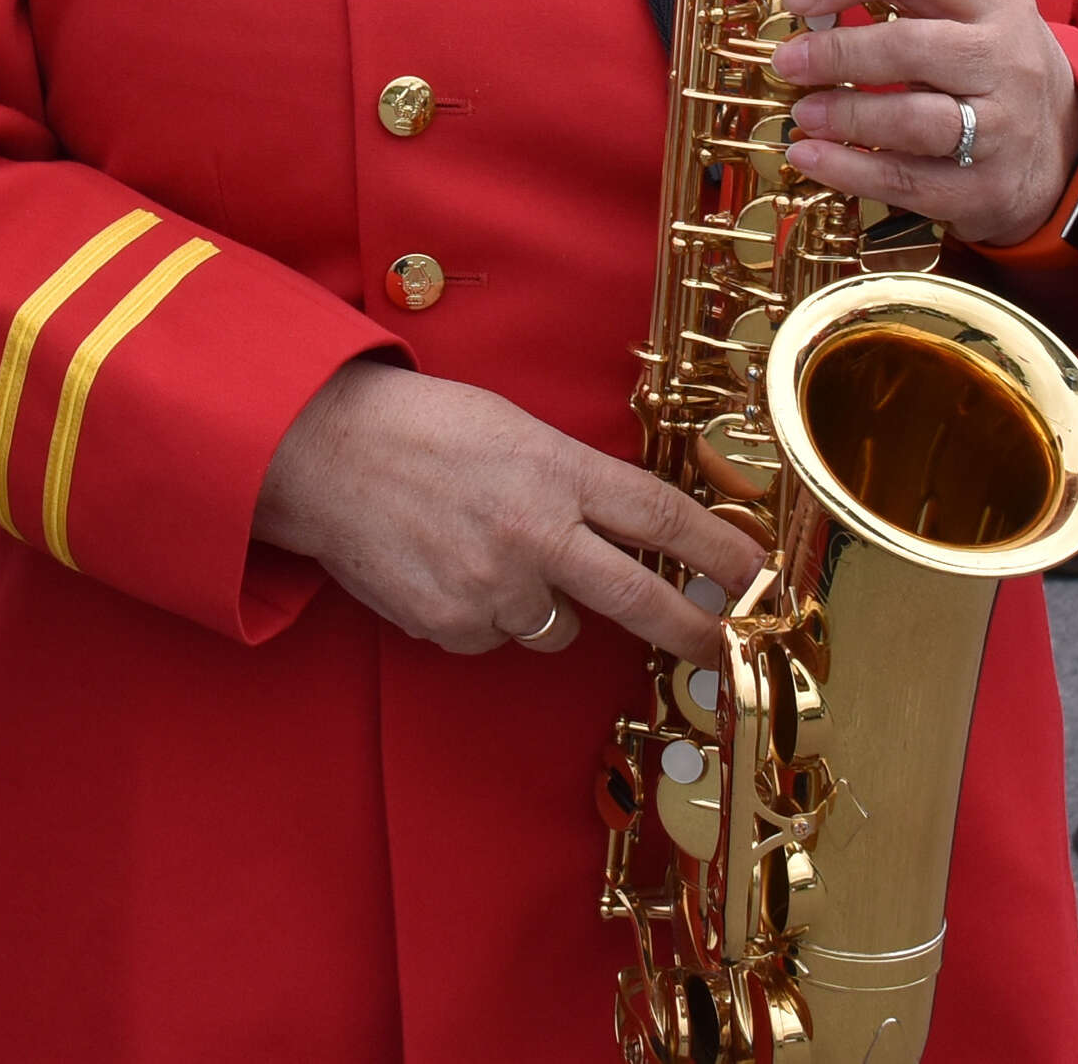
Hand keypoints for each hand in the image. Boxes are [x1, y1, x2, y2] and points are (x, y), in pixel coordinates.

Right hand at [252, 360, 766, 663]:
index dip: (721, 552)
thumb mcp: (511, 429)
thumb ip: (568, 481)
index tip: (759, 577)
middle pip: (640, 598)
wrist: (319, 453)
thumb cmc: (416, 427)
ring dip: (542, 605)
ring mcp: (493, 588)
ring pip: (556, 628)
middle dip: (693, 629)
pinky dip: (480, 614)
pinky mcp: (452, 626)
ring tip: (485, 554)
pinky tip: (444, 568)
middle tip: (725, 649)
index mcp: (555, 471)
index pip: (662, 517)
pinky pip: (492, 638)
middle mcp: (535, 534)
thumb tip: (625, 529)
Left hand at [767, 0, 1077, 248]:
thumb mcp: (972, 16)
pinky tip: (809, 158)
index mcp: (999, 3)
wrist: (1066, 150)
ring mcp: (1002, 129)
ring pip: (914, 120)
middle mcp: (1008, 62)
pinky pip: (907, 180)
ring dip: (846, 115)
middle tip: (789, 60)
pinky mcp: (985, 189)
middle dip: (839, 53)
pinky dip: (849, 170)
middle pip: (912, 47)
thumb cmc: (991, 69)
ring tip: (803, 112)